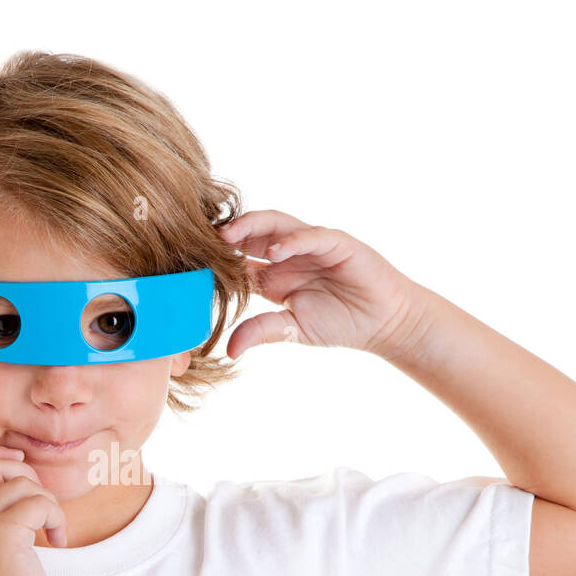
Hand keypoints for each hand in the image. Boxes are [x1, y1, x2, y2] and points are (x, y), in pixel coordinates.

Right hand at [0, 446, 67, 575]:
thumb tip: (19, 471)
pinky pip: (40, 503)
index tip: (19, 467)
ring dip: (48, 503)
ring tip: (50, 529)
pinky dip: (56, 518)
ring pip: (22, 483)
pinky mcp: (2, 532)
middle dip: (24, 472)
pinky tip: (57, 540)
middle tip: (40, 502)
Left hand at [217, 210, 427, 358]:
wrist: (384, 323)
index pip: (240, 259)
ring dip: (253, 227)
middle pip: (253, 235)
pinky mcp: (339, 244)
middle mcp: (290, 254)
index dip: (218, 259)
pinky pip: (313, 236)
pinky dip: (295, 240)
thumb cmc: (341, 323)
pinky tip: (277, 250)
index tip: (191, 263)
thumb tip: (229, 350)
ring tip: (230, 235)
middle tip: (201, 240)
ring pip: (278, 225)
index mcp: (274, 274)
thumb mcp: (292, 330)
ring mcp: (313, 245)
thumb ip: (261, 331)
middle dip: (228, 235)